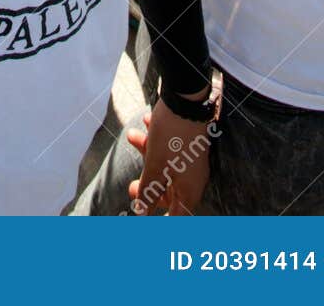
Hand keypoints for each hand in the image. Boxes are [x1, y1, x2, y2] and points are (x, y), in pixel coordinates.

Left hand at [127, 99, 212, 216]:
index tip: (144, 224)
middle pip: (167, 194)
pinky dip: (155, 141)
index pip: (176, 219)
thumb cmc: (172, 137)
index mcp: (188, 191)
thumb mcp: (155, 167)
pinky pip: (168, 151)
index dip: (161, 224)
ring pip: (164, 168)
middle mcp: (192, 179)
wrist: (186, 98)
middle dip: (147, 188)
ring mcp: (189, 162)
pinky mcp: (185, 145)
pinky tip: (146, 122)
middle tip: (131, 187)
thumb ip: (148, 192)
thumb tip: (142, 213)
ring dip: (146, 155)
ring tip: (132, 136)